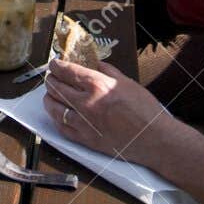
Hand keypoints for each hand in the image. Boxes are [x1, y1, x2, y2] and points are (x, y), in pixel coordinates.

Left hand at [44, 59, 176, 159]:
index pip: (68, 72)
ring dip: (49, 99)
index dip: (57, 66)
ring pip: (54, 108)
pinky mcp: (85, 140)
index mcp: (97, 85)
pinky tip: (57, 115)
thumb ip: (109, 72)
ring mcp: (83, 123)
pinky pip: (62, 128)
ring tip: (49, 95)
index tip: (55, 64)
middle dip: (51, 80)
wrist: (154, 138)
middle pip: (56, 88)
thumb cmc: (146, 110)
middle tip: (52, 78)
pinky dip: (56, 119)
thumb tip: (96, 64)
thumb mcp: (128, 83)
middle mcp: (86, 102)